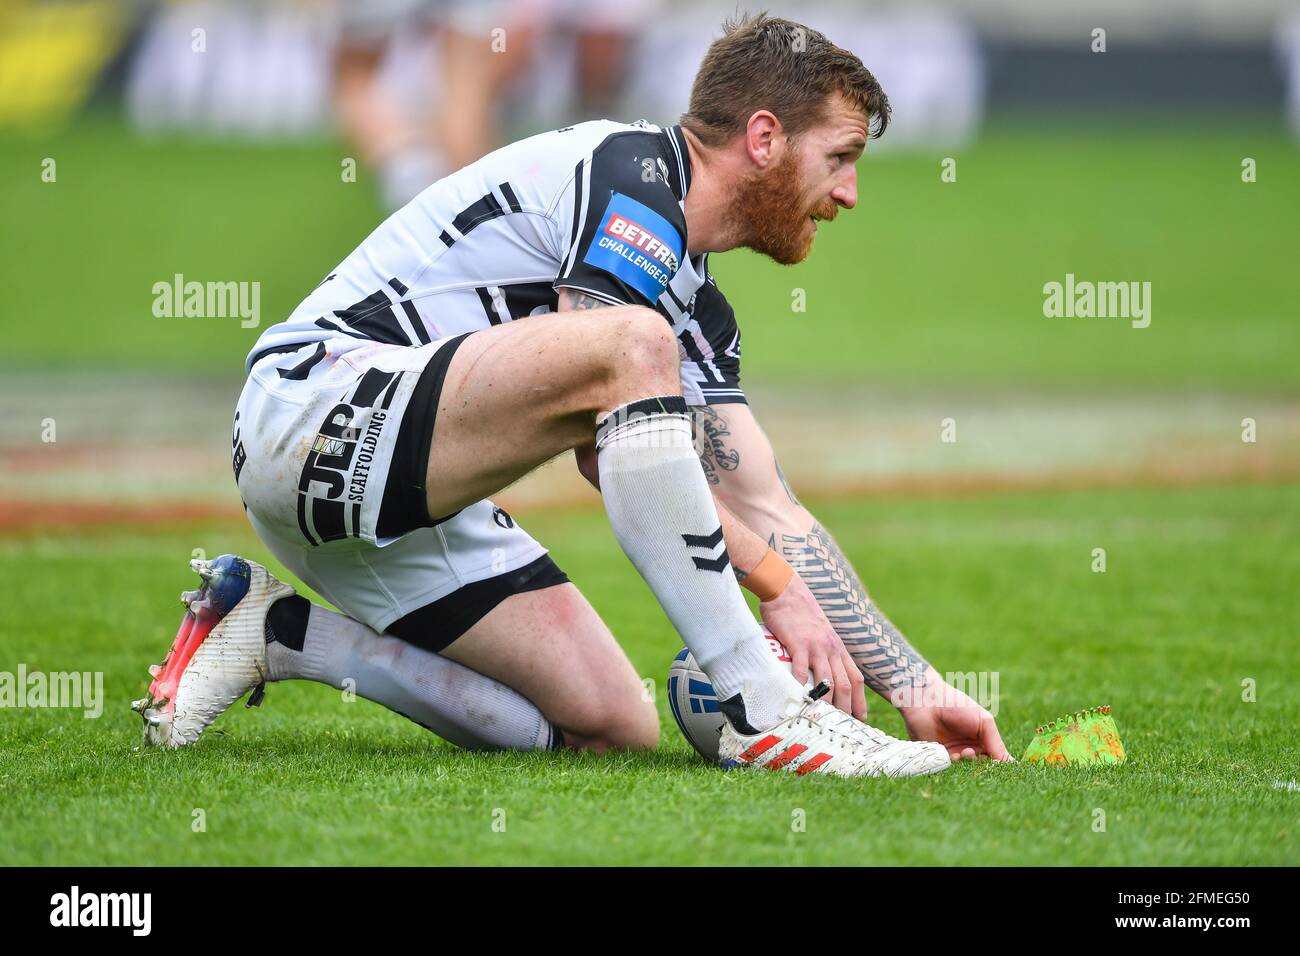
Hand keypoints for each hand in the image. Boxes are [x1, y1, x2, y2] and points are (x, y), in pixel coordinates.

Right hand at [759, 575, 865, 718]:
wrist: (787, 590)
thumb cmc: (801, 613)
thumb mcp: (821, 632)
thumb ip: (824, 650)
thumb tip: (822, 670)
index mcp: (839, 648)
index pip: (856, 678)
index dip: (860, 700)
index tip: (860, 718)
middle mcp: (832, 649)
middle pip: (845, 685)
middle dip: (845, 709)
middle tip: (841, 726)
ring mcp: (816, 647)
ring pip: (827, 681)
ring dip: (825, 703)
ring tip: (820, 719)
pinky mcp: (798, 643)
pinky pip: (801, 669)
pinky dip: (800, 686)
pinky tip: (796, 698)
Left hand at [897, 671, 1012, 761]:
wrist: (925, 701)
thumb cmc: (956, 705)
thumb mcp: (982, 720)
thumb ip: (996, 742)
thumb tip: (1010, 764)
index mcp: (983, 739)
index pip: (996, 758)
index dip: (998, 765)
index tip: (998, 767)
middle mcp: (969, 748)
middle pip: (981, 767)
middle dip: (981, 764)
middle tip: (974, 753)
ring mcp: (953, 754)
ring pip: (966, 770)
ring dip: (967, 764)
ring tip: (964, 752)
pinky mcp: (938, 757)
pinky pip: (948, 769)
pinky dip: (952, 766)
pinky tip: (951, 755)